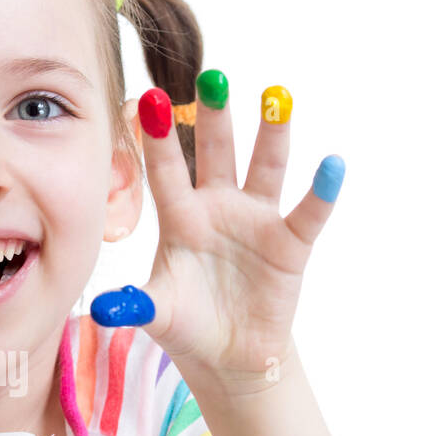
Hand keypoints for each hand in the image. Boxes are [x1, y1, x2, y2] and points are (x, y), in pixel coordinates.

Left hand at [93, 74, 344, 398]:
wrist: (229, 358)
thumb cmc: (187, 325)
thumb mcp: (158, 314)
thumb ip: (136, 305)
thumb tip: (103, 309)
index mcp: (180, 219)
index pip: (166, 172)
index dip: (157, 140)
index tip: (148, 98)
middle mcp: (218, 209)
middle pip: (215, 155)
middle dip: (213, 119)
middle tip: (211, 77)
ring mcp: (256, 222)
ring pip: (264, 168)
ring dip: (272, 134)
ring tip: (277, 95)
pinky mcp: (290, 245)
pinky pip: (308, 213)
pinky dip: (322, 191)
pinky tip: (332, 165)